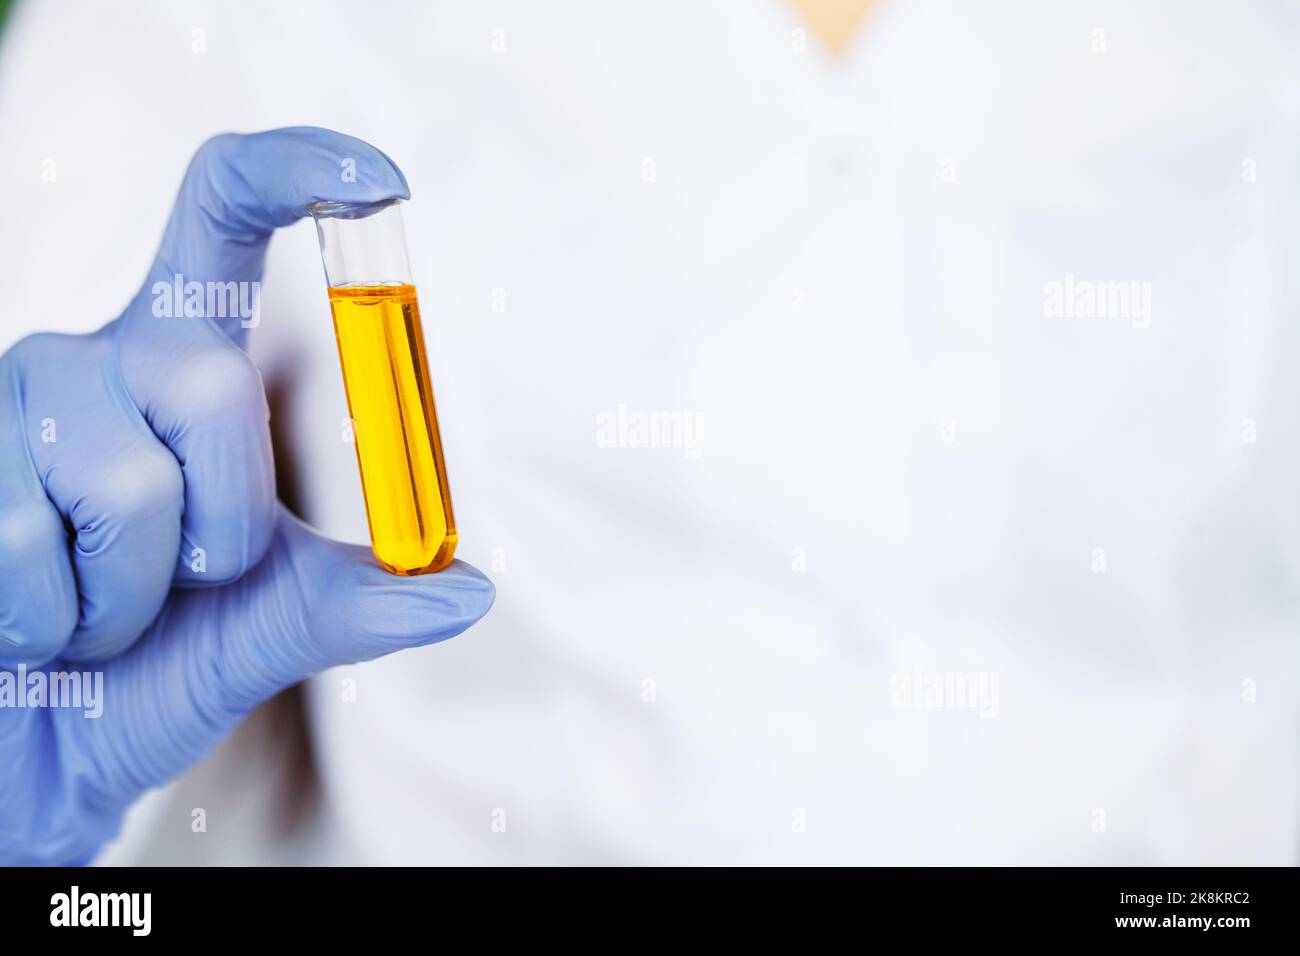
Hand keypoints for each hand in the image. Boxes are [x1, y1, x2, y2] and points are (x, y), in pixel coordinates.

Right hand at [0, 128, 493, 864]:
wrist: (40, 745)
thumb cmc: (157, 668)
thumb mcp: (274, 627)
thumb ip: (360, 603)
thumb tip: (471, 588)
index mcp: (188, 360)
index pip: (225, 212)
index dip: (298, 171)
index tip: (385, 181)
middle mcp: (99, 355)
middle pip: (209, 380)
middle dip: (222, 522)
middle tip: (187, 583)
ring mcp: (8, 399)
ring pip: (119, 478)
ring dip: (128, 595)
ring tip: (95, 616)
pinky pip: (19, 544)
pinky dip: (49, 623)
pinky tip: (26, 626)